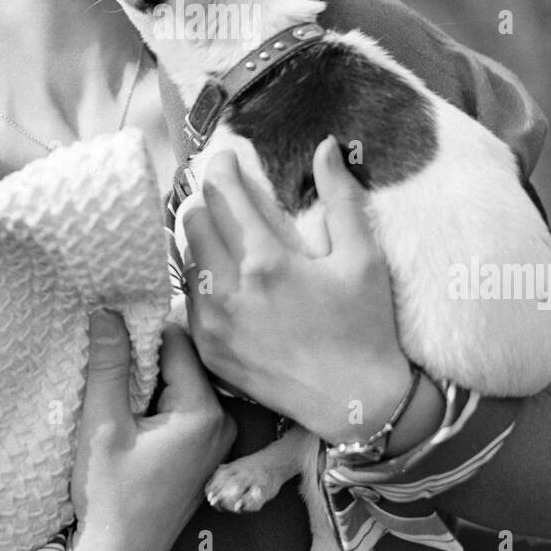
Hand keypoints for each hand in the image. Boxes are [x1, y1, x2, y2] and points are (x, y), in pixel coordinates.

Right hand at [70, 309, 234, 550]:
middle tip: (110, 350)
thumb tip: (106, 312)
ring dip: (151, 375)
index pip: (178, 341)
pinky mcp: (206, 450)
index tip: (112, 323)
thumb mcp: (102, 427)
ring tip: (115, 379)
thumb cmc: (109, 499)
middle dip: (148, 351)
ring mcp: (218, 438)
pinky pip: (185, 403)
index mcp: (204, 412)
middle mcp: (223, 421)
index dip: (143, 328)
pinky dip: (160, 397)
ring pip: (183, 380)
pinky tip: (131, 406)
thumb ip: (108, 365)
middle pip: (185, 359)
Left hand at [180, 137, 427, 445]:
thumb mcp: (363, 258)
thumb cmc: (365, 328)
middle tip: (228, 197)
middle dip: (208, 199)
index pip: (221, 193)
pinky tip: (228, 278)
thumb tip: (326, 146)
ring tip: (228, 236)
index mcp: (266, 261)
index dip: (220, 166)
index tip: (227, 159)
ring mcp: (212, 324)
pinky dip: (203, 278)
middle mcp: (228, 291)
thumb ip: (341, 196)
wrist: (355, 404)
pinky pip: (189, 297)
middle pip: (192, 219)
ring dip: (202, 238)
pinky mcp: (207, 349)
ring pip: (185, 258)